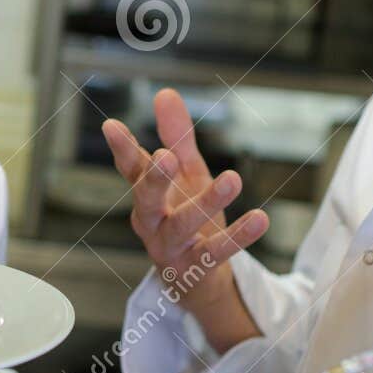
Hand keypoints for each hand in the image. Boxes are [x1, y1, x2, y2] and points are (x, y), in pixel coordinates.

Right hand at [102, 89, 267, 352]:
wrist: (196, 280)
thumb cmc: (187, 218)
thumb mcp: (187, 173)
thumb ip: (177, 136)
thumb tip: (164, 92)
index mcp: (147, 195)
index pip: (131, 168)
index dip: (122, 148)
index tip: (111, 126)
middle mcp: (151, 221)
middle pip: (146, 199)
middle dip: (155, 178)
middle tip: (165, 156)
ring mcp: (170, 246)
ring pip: (182, 225)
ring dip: (206, 203)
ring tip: (233, 179)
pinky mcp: (195, 267)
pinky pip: (217, 251)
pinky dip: (238, 236)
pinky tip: (260, 217)